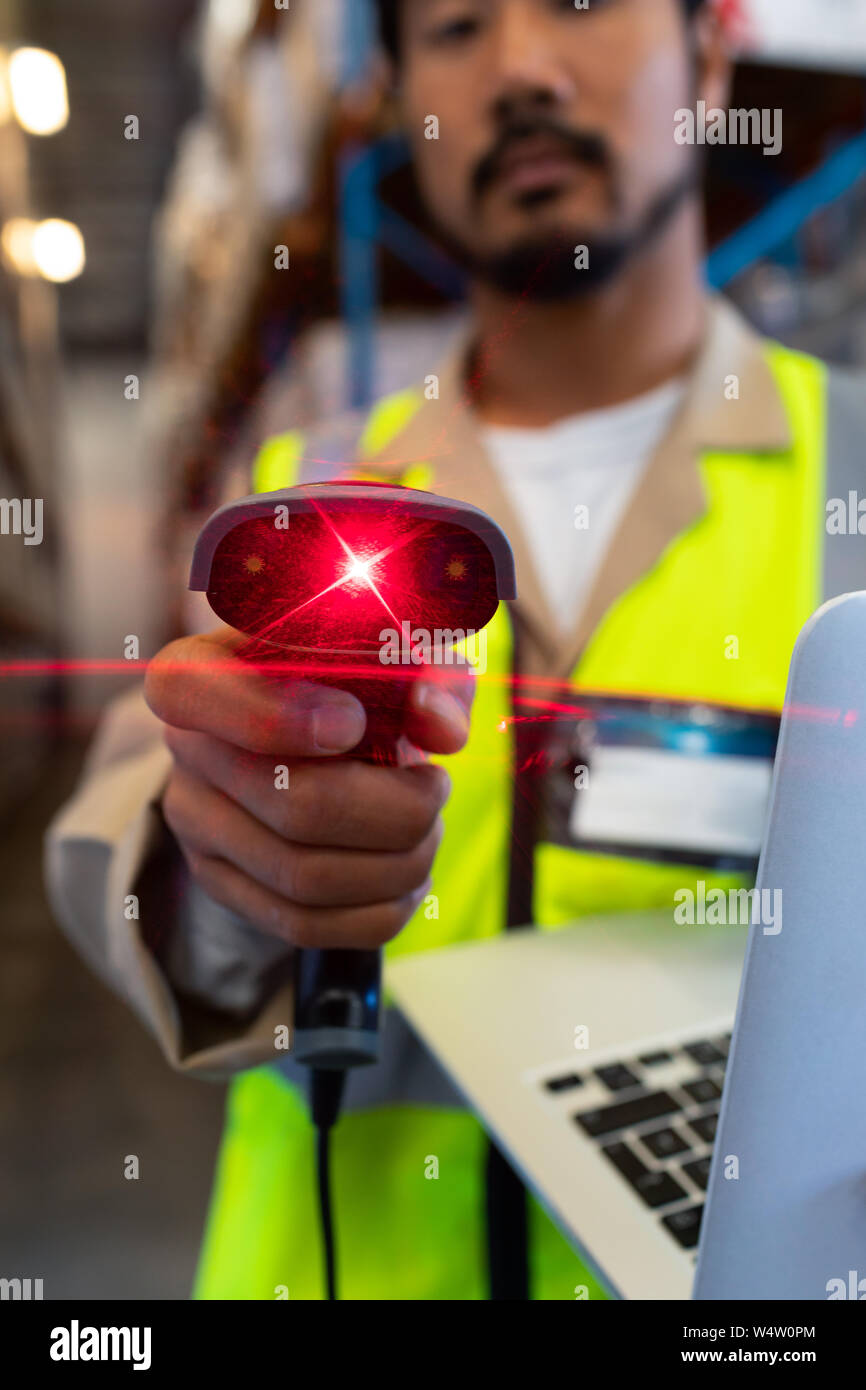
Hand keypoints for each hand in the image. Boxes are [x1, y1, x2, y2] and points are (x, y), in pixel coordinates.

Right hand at [144, 628, 472, 948]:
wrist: (316, 741)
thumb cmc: (355, 684)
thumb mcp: (393, 658)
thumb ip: (424, 677)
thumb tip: (442, 728)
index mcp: (201, 669)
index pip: (193, 692)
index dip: (278, 715)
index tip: (355, 723)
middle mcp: (185, 749)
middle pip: (290, 805)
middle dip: (395, 811)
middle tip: (436, 790)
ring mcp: (196, 827)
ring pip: (304, 878)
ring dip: (397, 864)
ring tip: (429, 833)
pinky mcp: (221, 885)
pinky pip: (304, 925)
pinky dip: (379, 911)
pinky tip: (409, 879)